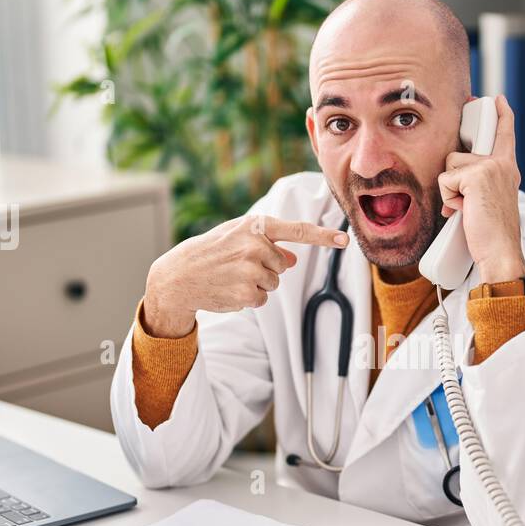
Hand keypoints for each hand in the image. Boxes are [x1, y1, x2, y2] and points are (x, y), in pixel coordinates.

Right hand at [143, 215, 347, 337]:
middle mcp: (256, 245)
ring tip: (231, 277)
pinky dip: (248, 298)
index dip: (324, 237)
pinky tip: (229, 289)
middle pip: (282, 265)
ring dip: (256, 284)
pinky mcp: (247, 292)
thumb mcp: (237, 238)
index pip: (298, 231)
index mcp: (256, 226)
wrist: (179, 275)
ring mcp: (252, 270)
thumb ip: (268, 244)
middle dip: (265, 268)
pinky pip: (262, 299)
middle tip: (237, 265)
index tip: (345, 240)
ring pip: (273, 283)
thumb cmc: (211, 252)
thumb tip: (293, 259)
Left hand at [437, 93, 524, 284]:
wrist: (499, 252)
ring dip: (450, 191)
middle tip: (466, 199)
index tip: (496, 99)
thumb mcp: (488, 201)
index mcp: (507, 169)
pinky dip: (448, 199)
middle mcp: (501, 164)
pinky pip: (445, 180)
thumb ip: (477, 183)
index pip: (504, 134)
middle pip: (459, 153)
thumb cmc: (491, 234)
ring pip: (449, 165)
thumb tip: (452, 179)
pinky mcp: (476, 176)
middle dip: (454, 177)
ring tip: (467, 208)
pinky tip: (463, 211)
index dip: (501, 114)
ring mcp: (490, 167)